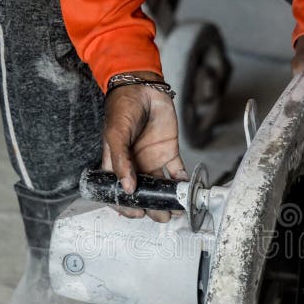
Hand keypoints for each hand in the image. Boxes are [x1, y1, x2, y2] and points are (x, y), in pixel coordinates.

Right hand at [102, 71, 186, 221]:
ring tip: (177, 211)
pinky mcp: (169, 153)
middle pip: (143, 194)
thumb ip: (121, 162)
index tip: (137, 213)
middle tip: (162, 217)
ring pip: (162, 188)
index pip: (119, 191)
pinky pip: (177, 172)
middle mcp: (135, 166)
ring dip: (169, 200)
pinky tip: (188, 191)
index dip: (127, 205)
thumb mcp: (115, 135)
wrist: (142, 86)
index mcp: (117, 165)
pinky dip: (183, 183)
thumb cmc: (122, 108)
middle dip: (152, 207)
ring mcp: (152, 161)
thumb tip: (128, 188)